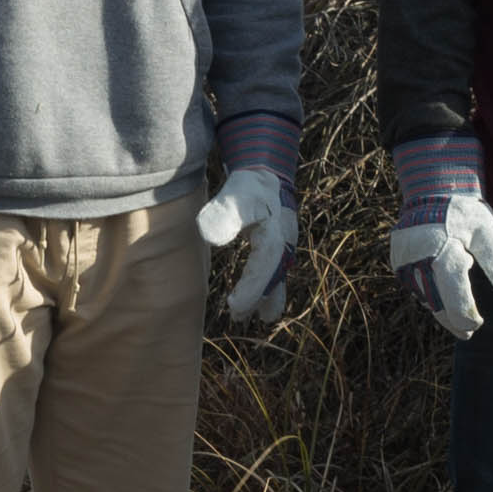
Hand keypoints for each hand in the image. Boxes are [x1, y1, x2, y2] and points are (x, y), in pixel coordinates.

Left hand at [197, 165, 297, 325]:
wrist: (265, 173)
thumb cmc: (247, 185)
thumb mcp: (234, 196)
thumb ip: (222, 214)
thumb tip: (208, 237)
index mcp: (274, 231)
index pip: (264, 264)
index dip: (251, 287)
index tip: (234, 305)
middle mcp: (284, 241)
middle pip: (272, 275)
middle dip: (257, 296)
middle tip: (237, 316)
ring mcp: (284, 245)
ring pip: (276, 276)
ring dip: (265, 297)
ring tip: (253, 318)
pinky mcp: (278, 247)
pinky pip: (275, 273)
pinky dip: (270, 291)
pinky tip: (263, 311)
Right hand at [383, 136, 492, 339]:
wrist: (431, 192)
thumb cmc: (464, 212)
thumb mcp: (488, 231)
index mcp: (442, 254)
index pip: (454, 299)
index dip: (466, 318)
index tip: (476, 326)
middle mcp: (417, 262)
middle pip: (437, 305)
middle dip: (453, 320)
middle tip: (469, 332)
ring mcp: (404, 264)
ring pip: (425, 298)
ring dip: (442, 308)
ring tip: (459, 315)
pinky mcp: (398, 264)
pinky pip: (416, 288)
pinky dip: (432, 295)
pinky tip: (445, 295)